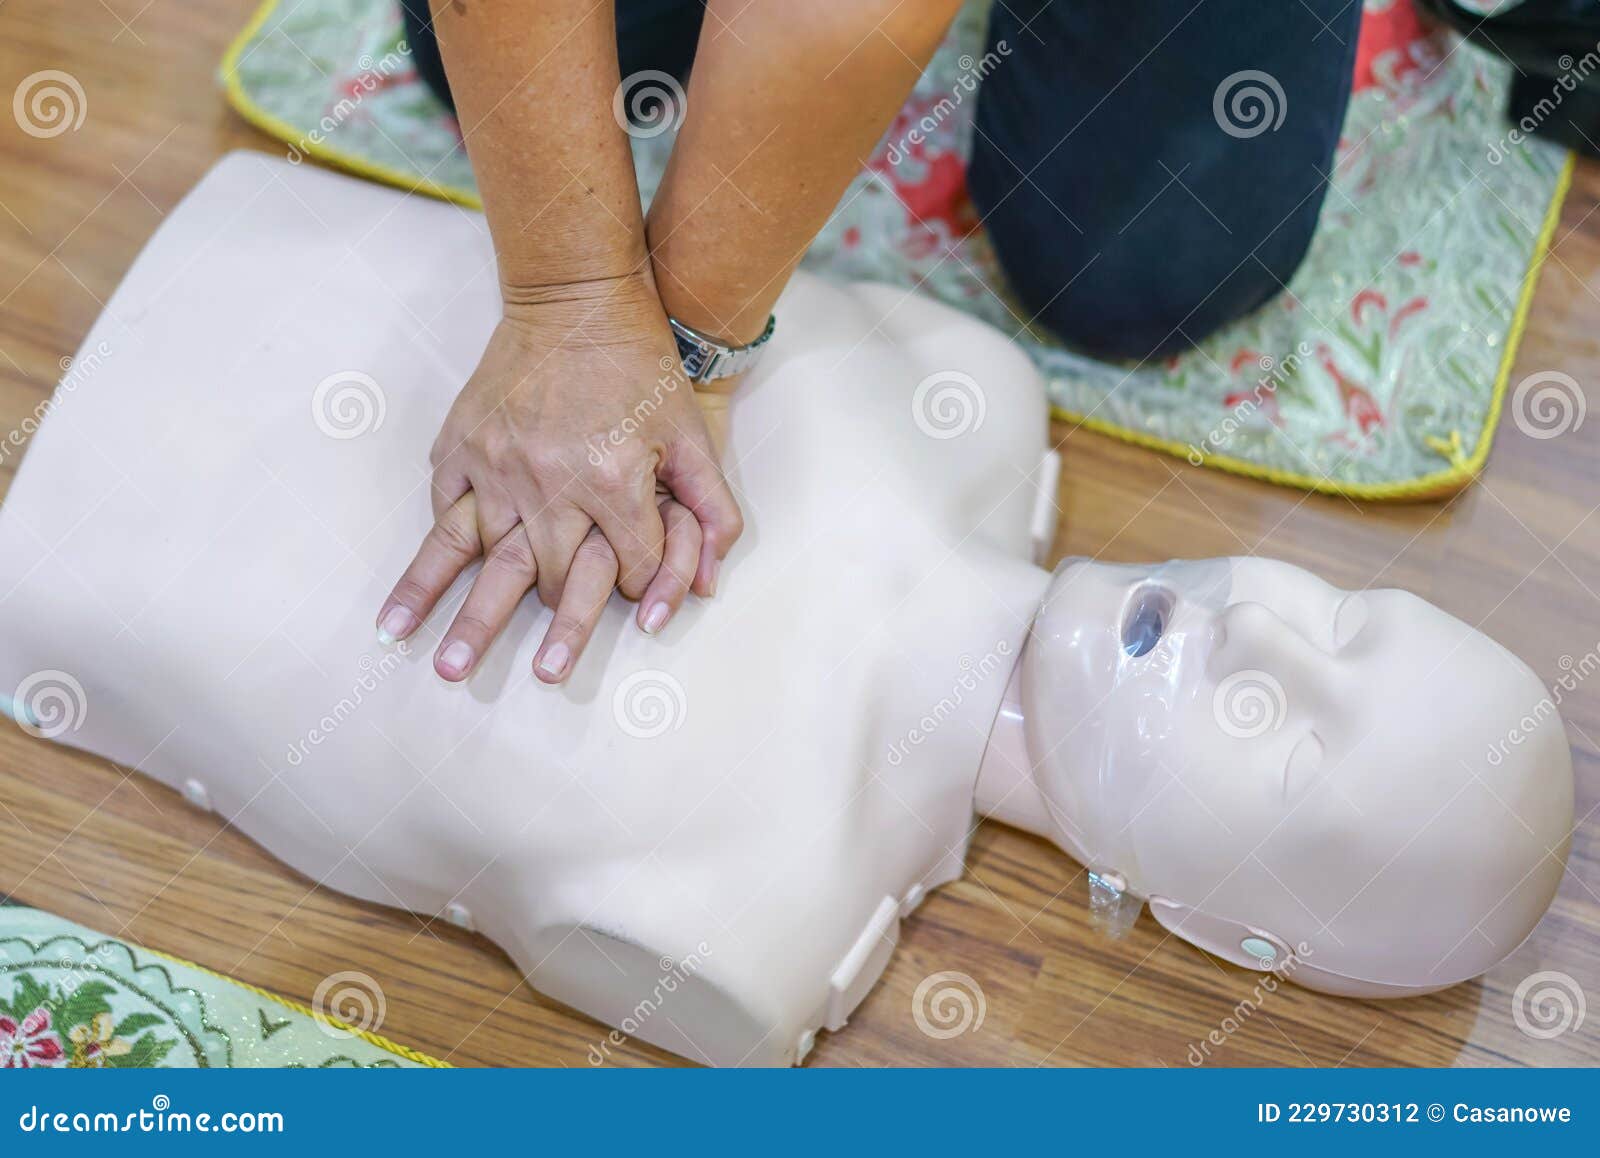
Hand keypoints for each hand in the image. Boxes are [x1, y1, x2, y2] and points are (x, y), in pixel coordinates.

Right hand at [375, 275, 741, 682]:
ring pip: (485, 562)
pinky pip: (446, 515)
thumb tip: (707, 588)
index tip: (634, 584)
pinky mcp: (462, 448)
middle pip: (557, 581)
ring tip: (442, 670)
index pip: (628, 569)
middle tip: (546, 675)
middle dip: (561, 625)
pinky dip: (428, 565)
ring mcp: (499, 466)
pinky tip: (402, 609)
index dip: (641, 584)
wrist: (575, 300)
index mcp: (614, 481)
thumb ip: (711, 512)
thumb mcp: (694, 435)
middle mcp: (552, 482)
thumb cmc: (643, 370)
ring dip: (466, 619)